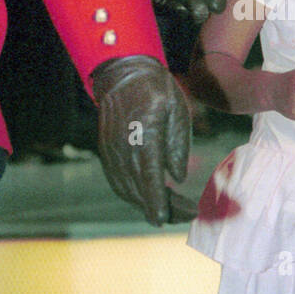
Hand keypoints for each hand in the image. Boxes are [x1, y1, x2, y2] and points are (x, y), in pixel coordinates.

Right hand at [92, 55, 191, 225]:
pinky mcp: (107, 153)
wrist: (122, 74)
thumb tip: (178, 178)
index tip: (164, 219)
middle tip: (187, 214)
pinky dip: (133, 195)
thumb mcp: (177, 111)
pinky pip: (118, 182)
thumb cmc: (156, 90)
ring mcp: (111, 151)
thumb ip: (178, 145)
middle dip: (162, 207)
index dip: (157, 200)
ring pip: (127, 189)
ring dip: (148, 204)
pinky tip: (149, 198)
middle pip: (139, 188)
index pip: (150, 176)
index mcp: (145, 134)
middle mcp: (123, 147)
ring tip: (173, 209)